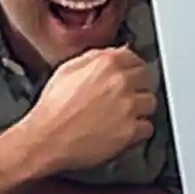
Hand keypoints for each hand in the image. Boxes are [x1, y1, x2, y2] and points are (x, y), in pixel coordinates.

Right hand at [17, 46, 156, 174]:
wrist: (44, 140)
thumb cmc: (52, 109)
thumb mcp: (66, 71)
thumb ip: (93, 58)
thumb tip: (112, 53)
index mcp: (106, 64)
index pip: (135, 59)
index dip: (131, 68)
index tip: (130, 75)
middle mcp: (120, 82)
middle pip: (146, 79)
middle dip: (137, 87)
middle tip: (124, 97)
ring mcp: (128, 107)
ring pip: (150, 102)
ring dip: (139, 109)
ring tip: (123, 115)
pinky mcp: (130, 130)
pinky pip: (147, 127)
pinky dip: (138, 131)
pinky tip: (124, 130)